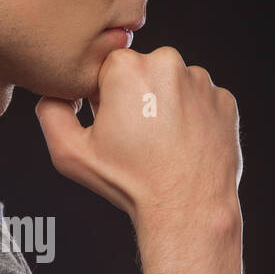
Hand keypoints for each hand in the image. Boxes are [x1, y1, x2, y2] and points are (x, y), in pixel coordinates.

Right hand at [35, 45, 241, 231]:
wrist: (186, 210)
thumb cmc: (130, 183)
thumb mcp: (70, 153)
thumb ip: (49, 112)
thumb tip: (53, 93)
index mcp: (128, 68)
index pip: (106, 69)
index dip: (104, 99)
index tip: (113, 127)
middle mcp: (168, 63)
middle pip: (142, 72)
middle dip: (135, 98)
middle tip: (136, 139)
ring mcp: (202, 81)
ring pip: (173, 85)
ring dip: (165, 107)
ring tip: (162, 145)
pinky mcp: (225, 100)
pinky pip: (200, 101)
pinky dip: (192, 118)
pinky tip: (184, 146)